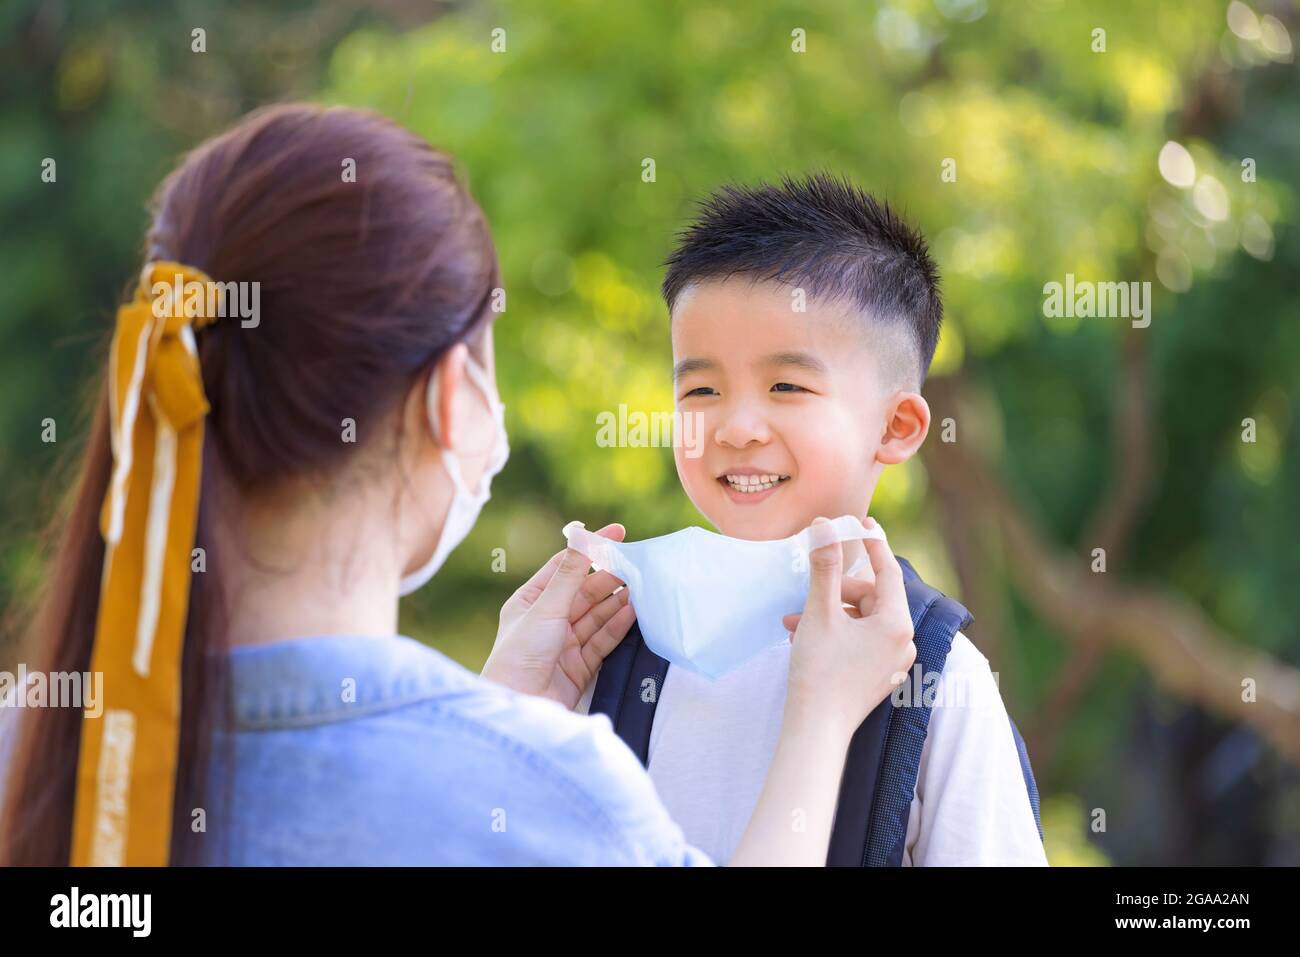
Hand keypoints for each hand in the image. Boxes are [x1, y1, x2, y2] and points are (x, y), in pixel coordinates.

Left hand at [481, 523, 635, 708]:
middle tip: (638, 565)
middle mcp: (547, 620)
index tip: (618, 533)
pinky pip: (602, 640)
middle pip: (585, 592)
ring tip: (642, 587)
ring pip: (596, 616)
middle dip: (610, 578)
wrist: (518, 707)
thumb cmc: (519, 655)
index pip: (565, 566)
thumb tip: (581, 536)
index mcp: (530, 601)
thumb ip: (569, 575)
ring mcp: (564, 644)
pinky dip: (618, 626)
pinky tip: (634, 612)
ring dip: (617, 602)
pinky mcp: (579, 667)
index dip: (591, 549)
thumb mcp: (545, 609)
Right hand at [781, 517, 915, 740]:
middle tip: (806, 593)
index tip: (862, 523)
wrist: (816, 731)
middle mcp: (903, 644)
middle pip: (871, 598)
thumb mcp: (820, 613)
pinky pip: (861, 642)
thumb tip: (826, 526)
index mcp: (896, 625)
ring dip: (830, 614)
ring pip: (862, 621)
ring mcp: (893, 664)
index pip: (888, 572)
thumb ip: (825, 568)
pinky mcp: (879, 678)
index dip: (873, 545)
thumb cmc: (819, 672)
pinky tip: (806, 639)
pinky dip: (836, 633)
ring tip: (795, 624)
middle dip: (836, 591)